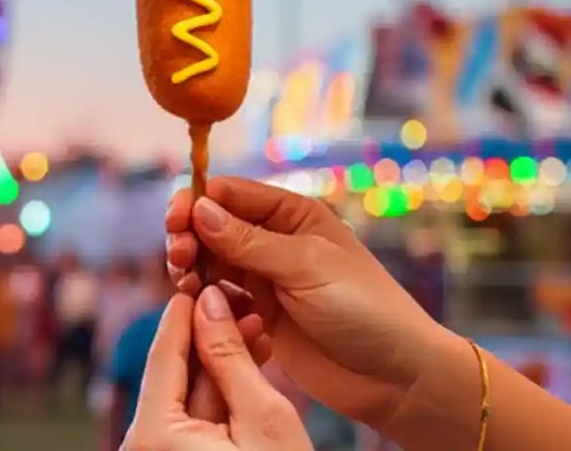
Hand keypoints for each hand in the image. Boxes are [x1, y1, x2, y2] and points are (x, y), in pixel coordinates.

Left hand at [122, 287, 312, 450]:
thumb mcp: (264, 419)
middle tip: (240, 300)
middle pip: (175, 375)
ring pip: (187, 396)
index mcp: (154, 437)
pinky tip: (248, 364)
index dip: (185, 312)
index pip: (164, 355)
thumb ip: (230, 357)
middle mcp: (142, 449)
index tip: (201, 278)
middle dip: (209, 336)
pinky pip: (193, 421)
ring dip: (220, 363)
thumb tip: (209, 302)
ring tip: (255, 326)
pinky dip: (219, 395)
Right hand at [166, 177, 451, 431]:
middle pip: (210, 226)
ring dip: (192, 269)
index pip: (229, 194)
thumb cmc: (365, 309)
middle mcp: (273, 241)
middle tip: (181, 258)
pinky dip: (204, 300)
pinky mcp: (257, 314)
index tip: (176, 222)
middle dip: (189, 237)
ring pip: (208, 262)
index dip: (196, 202)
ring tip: (190, 284)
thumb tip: (199, 208)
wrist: (394, 375)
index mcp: (291, 214)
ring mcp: (263, 278)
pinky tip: (207, 309)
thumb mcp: (306, 266)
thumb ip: (249, 241)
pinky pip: (217, 298)